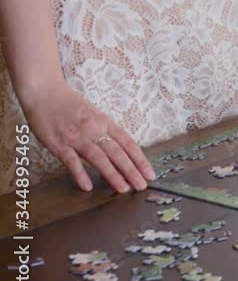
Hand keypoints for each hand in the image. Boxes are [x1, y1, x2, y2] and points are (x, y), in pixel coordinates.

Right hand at [19, 81, 154, 192]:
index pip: (128, 143)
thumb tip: (122, 151)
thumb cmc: (70, 105)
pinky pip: (71, 161)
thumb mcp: (95, 115)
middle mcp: (94, 129)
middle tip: (142, 186)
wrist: (44, 92)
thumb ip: (106, 132)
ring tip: (123, 188)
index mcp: (105, 122)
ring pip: (98, 157)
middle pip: (117, 152)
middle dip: (132, 171)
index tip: (150, 173)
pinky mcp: (58, 143)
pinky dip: (79, 174)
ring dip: (112, 174)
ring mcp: (76, 137)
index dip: (140, 160)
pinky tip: (87, 187)